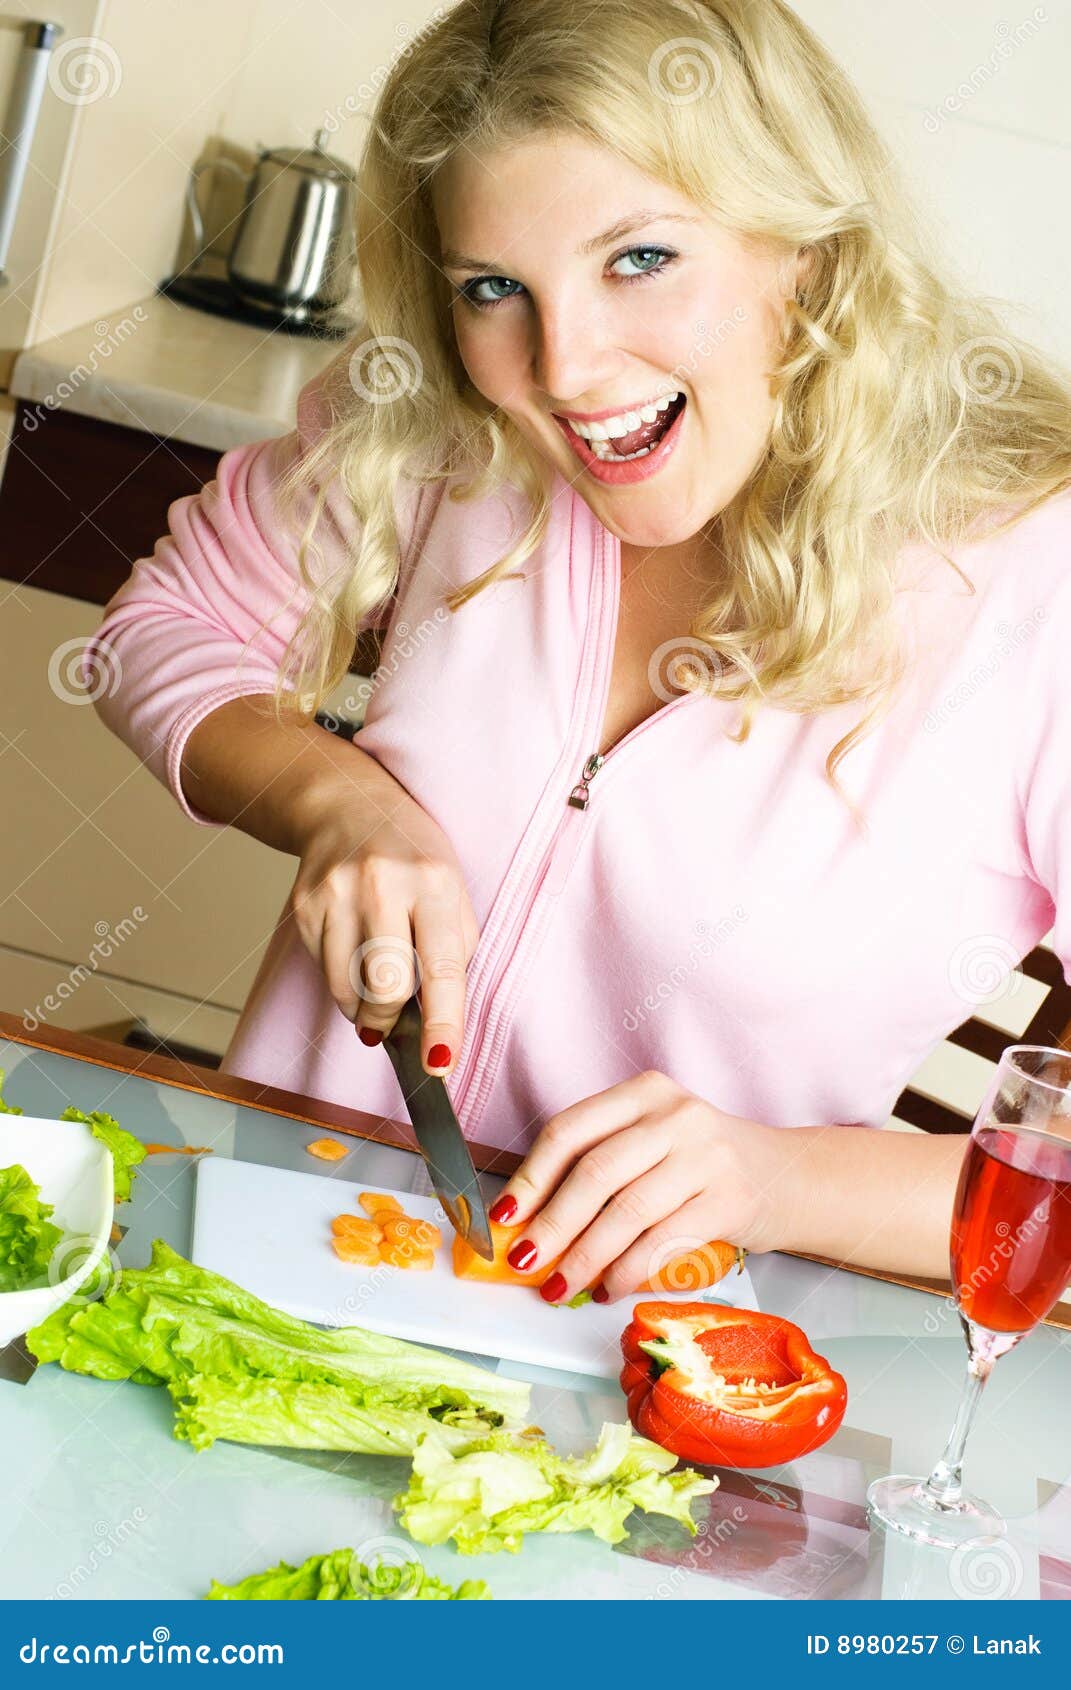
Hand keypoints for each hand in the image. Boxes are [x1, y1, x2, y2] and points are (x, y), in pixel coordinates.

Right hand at [287, 746, 479, 1073]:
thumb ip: (452, 950)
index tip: (441, 1063)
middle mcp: (383, 884)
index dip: (443, 1023)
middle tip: (398, 1021)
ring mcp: (337, 894)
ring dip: (365, 1008)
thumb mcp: (452, 888)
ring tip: (376, 986)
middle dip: (393, 1021)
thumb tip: (437, 1022)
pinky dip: (342, 983)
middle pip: (386, 988)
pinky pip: (324, 973)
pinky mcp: (304, 906)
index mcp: (434, 881)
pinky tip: (353, 954)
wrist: (346, 805)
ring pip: (348, 990)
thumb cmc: (412, 856)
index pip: (442, 967)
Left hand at [490, 1071, 789, 1300]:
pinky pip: (663, 1240)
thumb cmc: (706, 1164)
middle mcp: (675, 1114)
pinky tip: (610, 1287)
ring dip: (585, 1257)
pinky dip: (628, 1270)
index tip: (504, 1216)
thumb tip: (530, 1220)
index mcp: (644, 1092)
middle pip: (594, 1171)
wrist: (791, 1176)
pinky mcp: (731, 1198)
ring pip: (627, 1210)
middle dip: (551, 1224)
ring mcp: (707, 1154)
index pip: (571, 1129)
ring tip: (561, 1285)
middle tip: (524, 1261)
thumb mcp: (656, 1141)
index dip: (531, 1176)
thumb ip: (603, 1164)